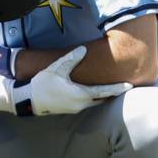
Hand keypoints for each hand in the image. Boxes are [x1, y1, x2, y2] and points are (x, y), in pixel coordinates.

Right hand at [7, 46, 131, 115]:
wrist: (28, 99)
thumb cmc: (42, 83)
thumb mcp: (56, 69)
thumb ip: (71, 58)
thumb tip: (84, 49)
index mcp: (80, 94)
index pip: (104, 91)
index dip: (117, 88)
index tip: (129, 85)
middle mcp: (81, 104)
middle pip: (102, 98)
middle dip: (112, 92)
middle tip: (125, 85)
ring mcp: (75, 108)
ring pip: (94, 102)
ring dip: (103, 95)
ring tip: (113, 87)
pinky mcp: (70, 109)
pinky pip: (87, 103)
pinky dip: (94, 97)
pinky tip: (95, 91)